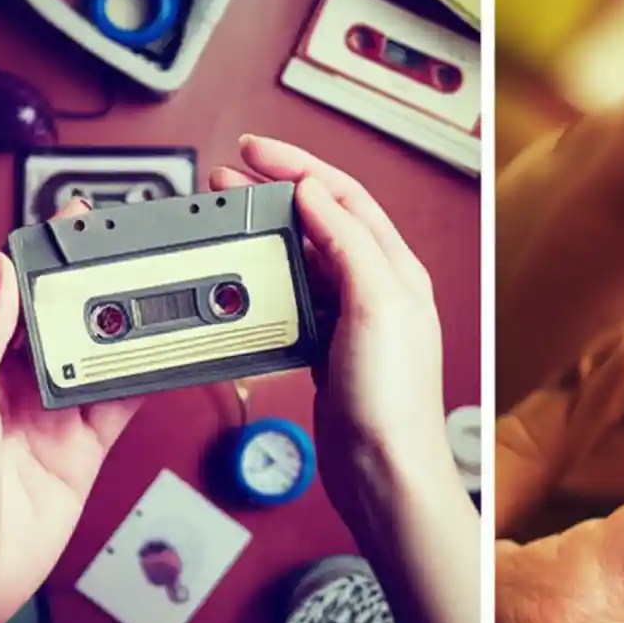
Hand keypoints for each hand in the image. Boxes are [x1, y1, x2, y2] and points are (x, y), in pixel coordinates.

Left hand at [0, 200, 142, 622]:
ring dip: (134, 328)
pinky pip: (126, 401)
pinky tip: (172, 353)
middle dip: (104, 286)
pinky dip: (152, 378)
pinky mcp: (89, 445)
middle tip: (137, 252)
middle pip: (74, 322)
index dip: (51, 262)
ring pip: (107, 356)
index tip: (79, 223)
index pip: (23, 300)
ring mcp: (60, 414)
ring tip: (164, 292)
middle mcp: (23, 383)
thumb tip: (0, 270)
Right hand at [210, 137, 478, 622]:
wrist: (383, 472)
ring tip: (229, 217)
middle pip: (320, 221)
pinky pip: (294, 300)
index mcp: (396, 268)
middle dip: (275, 192)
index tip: (255, 150)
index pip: (344, 195)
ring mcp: (351, 320)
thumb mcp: (377, 304)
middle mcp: (377, 288)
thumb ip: (349, 243)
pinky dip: (267, 280)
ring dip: (267, 234)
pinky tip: (246, 277)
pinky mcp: (327, 351)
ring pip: (304, 259)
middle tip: (227, 178)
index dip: (298, 165)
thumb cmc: (393, 399)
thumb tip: (316, 193)